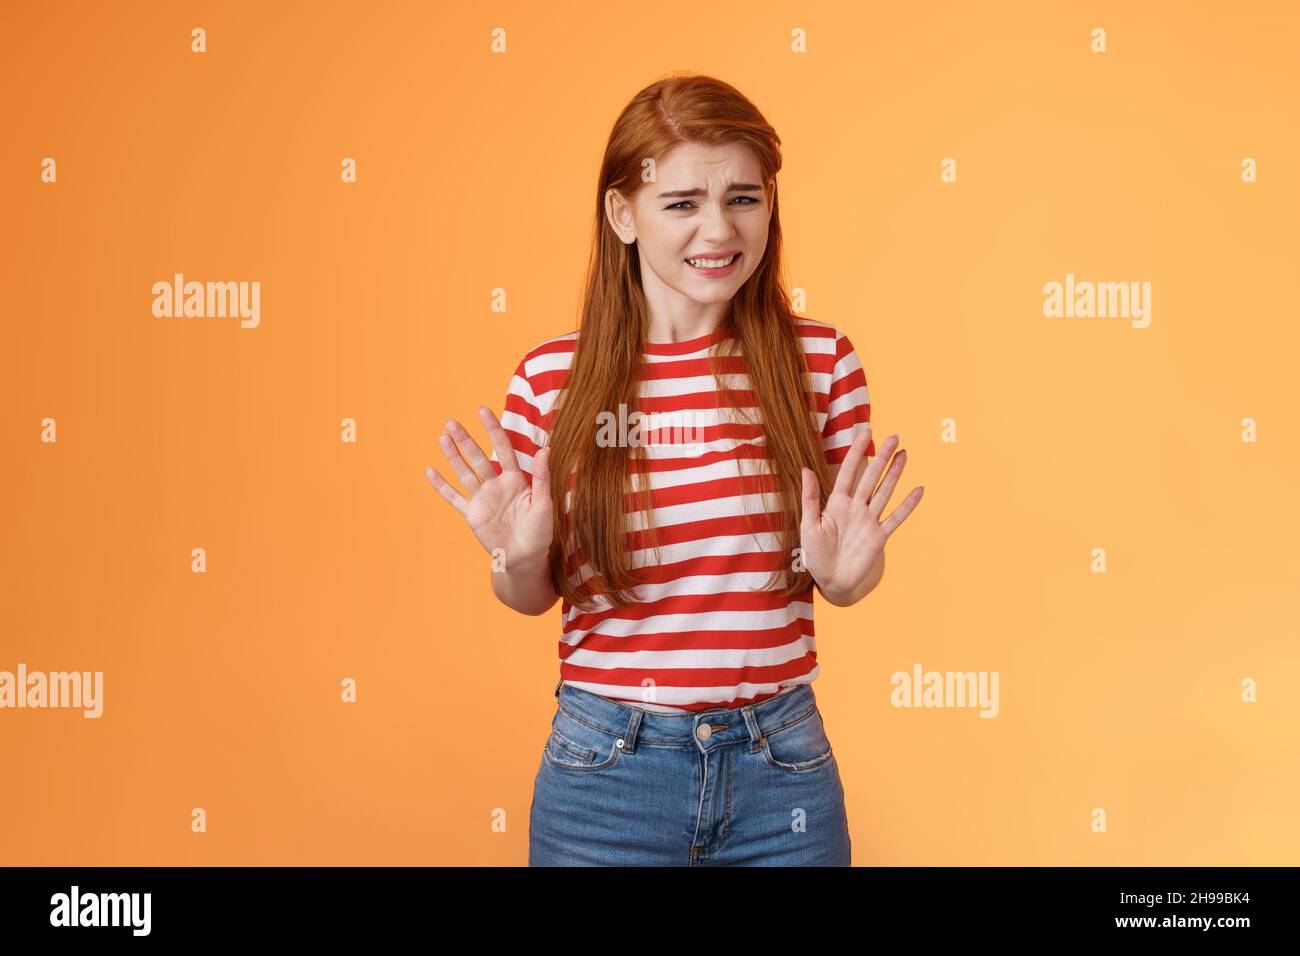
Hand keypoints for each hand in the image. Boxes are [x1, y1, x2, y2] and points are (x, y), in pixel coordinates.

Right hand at [425, 405, 552, 568]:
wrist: (526, 557)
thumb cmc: (540, 531)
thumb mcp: (544, 503)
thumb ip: (541, 477)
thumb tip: (544, 450)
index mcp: (515, 480)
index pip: (503, 448)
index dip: (493, 429)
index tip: (483, 411)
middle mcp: (496, 485)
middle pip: (478, 458)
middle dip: (465, 440)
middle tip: (451, 422)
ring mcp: (482, 499)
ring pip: (464, 473)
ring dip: (453, 456)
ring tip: (442, 437)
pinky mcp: (472, 514)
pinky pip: (454, 498)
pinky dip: (442, 486)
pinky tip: (430, 472)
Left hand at [799, 428, 922, 603]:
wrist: (831, 581)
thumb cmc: (816, 555)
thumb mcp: (808, 526)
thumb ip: (810, 499)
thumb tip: (806, 469)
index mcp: (837, 504)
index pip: (849, 472)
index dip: (857, 452)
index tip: (865, 433)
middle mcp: (855, 508)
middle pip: (871, 477)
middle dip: (882, 457)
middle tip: (894, 437)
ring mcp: (869, 521)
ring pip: (885, 492)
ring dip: (895, 474)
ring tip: (904, 454)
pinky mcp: (879, 536)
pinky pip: (896, 518)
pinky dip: (907, 505)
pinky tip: (918, 490)